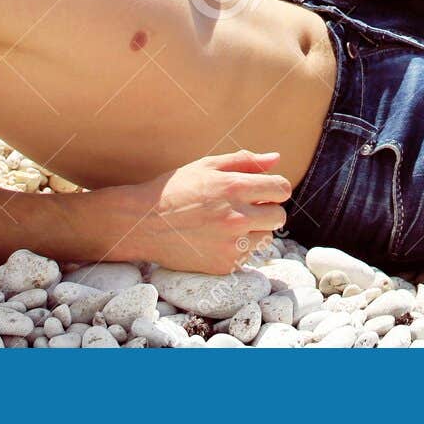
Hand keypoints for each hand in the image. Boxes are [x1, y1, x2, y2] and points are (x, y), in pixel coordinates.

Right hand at [131, 149, 291, 274]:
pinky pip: (247, 256)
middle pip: (279, 216)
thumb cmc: (175, 189)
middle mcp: (236, 217)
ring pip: (266, 238)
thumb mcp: (207, 166)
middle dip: (268, 210)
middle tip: (247, 208)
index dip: (275, 188)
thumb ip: (245, 161)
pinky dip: (238, 248)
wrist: (142, 223)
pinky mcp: (223, 265)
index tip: (264, 191)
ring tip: (230, 224)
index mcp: (234, 187)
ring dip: (255, 230)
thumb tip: (276, 158)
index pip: (281, 188)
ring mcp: (230, 244)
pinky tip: (217, 239)